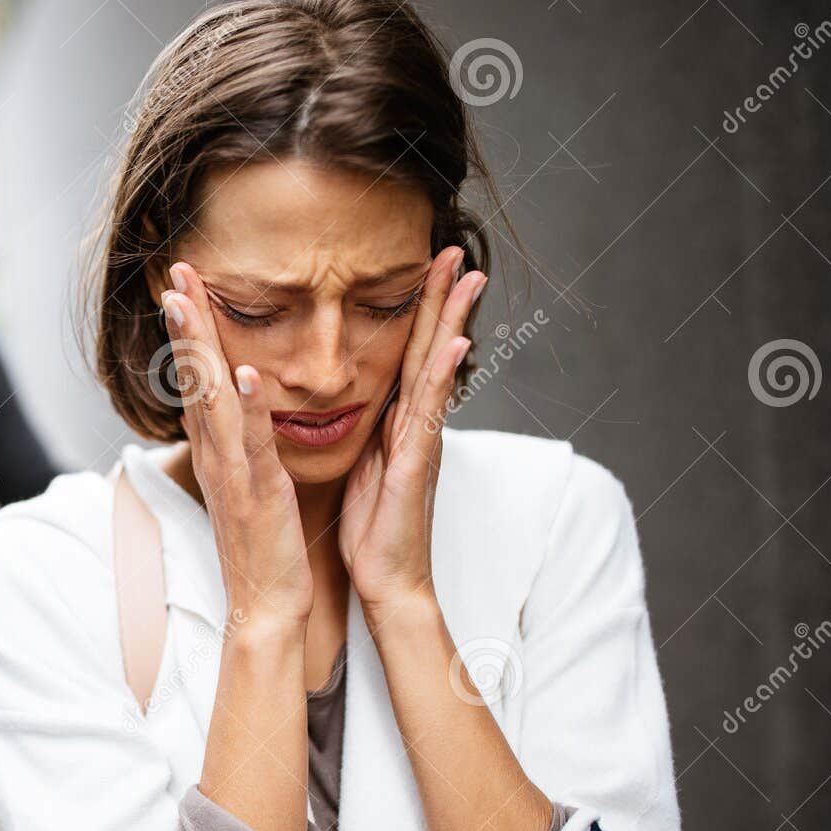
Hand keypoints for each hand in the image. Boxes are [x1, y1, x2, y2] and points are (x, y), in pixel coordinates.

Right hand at [161, 261, 313, 627]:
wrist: (265, 606)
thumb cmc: (262, 548)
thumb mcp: (247, 484)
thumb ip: (239, 444)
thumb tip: (236, 411)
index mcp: (216, 451)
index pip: (196, 379)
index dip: (188, 331)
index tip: (182, 284)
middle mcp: (215, 455)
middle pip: (192, 378)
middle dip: (184, 323)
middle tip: (174, 272)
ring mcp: (232, 472)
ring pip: (210, 400)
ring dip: (200, 349)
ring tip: (189, 303)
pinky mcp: (259, 492)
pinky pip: (251, 443)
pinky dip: (246, 406)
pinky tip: (241, 371)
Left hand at [339, 247, 483, 615]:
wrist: (385, 580)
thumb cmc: (373, 528)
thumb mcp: (364, 464)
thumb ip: (370, 429)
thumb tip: (363, 399)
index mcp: (397, 421)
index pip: (408, 353)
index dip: (418, 310)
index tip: (426, 265)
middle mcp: (415, 424)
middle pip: (430, 348)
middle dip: (444, 299)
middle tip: (456, 250)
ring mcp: (421, 441)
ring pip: (436, 369)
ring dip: (453, 321)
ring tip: (468, 277)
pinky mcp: (415, 464)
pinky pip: (428, 415)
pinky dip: (442, 379)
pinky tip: (457, 346)